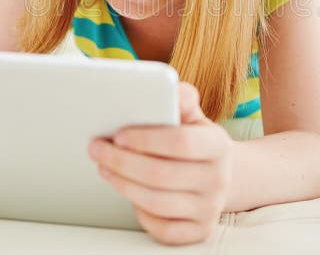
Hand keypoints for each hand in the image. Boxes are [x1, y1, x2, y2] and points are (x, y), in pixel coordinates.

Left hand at [87, 81, 233, 245]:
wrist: (221, 173)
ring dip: (122, 184)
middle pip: (160, 175)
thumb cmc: (196, 140)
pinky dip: (140, 213)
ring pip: (156, 203)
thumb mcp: (193, 115)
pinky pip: (162, 229)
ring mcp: (210, 209)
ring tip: (104, 167)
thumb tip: (170, 88)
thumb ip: (181, 98)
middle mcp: (218, 179)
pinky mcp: (198, 231)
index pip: (181, 142)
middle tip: (97, 149)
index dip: (145, 139)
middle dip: (121, 162)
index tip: (118, 134)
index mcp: (218, 145)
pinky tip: (129, 193)